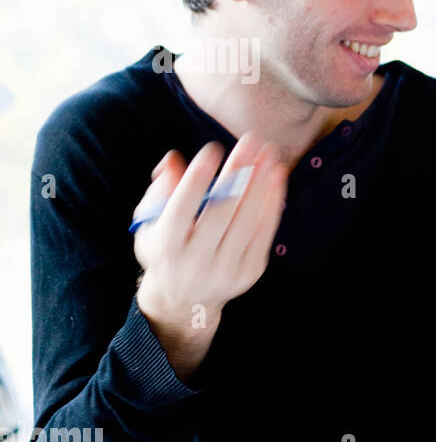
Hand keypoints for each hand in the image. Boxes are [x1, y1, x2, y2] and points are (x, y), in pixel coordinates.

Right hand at [133, 132, 287, 370]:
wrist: (184, 301)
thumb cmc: (166, 250)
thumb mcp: (150, 224)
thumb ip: (161, 192)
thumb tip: (173, 159)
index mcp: (166, 246)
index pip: (183, 206)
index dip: (198, 176)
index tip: (213, 148)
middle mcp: (195, 260)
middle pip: (222, 210)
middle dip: (239, 171)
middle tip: (250, 140)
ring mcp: (225, 268)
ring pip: (248, 220)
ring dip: (262, 183)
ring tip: (269, 154)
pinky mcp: (250, 271)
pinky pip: (264, 233)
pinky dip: (273, 204)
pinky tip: (277, 179)